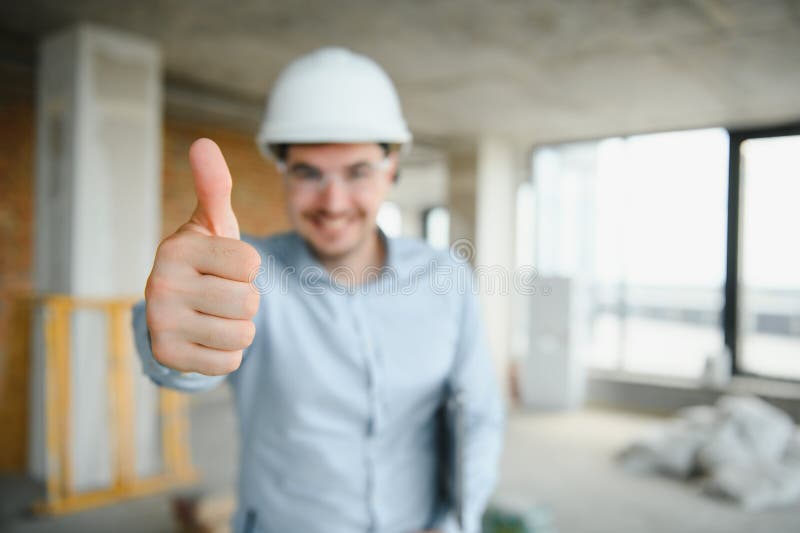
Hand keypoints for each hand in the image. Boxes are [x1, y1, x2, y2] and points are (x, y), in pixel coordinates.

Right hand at [145, 138, 260, 374]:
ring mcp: (161, 323)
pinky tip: (206, 337)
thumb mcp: (212, 224)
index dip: (247, 268)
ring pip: (242, 335)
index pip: (251, 264)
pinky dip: (227, 353)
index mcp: (177, 249)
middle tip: (220, 294)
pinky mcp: (168, 356)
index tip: (225, 266)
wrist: (174, 308)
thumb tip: (203, 143)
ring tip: (214, 314)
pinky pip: (229, 361)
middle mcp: (160, 285)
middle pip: (248, 302)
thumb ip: (214, 186)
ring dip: (238, 327)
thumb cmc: (205, 260)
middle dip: (244, 300)